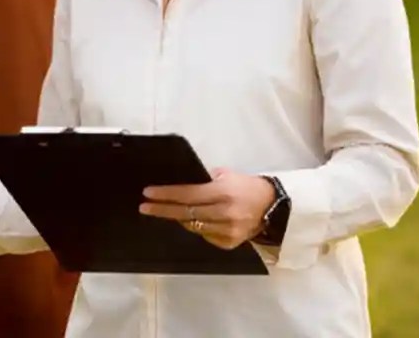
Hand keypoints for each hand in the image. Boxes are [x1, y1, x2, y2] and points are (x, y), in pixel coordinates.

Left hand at [139, 167, 275, 249]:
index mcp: (222, 193)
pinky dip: (196, 227)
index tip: (148, 193)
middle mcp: (224, 213)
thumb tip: (184, 183)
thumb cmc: (248, 187)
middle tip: (144, 207)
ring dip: (178, 219)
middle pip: (185, 213)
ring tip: (166, 211)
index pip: (187, 194)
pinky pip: (204, 235)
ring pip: (193, 226)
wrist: (274, 207)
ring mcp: (227, 230)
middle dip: (162, 210)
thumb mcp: (228, 175)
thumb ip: (206, 179)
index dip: (166, 194)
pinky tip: (191, 221)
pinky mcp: (229, 243)